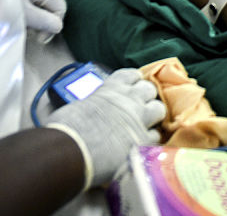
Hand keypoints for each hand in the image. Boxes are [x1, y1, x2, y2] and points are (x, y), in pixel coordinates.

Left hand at [17, 0, 65, 41]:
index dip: (53, 24)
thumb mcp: (22, 13)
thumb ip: (43, 20)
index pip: (59, 6)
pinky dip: (28, 18)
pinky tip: (17, 24)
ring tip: (23, 29)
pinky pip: (31, 7)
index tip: (40, 38)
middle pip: (51, 6)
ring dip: (36, 21)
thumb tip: (58, 27)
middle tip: (34, 35)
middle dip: (46, 22)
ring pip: (41, 8)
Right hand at [44, 68, 164, 188]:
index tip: (131, 87)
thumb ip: (93, 103)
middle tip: (139, 107)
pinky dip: (149, 139)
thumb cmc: (67, 128)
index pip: (131, 75)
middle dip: (146, 97)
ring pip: (159, 110)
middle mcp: (128, 99)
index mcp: (111, 88)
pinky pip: (155, 136)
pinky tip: (140, 143)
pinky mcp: (142, 141)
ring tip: (144, 124)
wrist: (70, 150)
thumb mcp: (79, 105)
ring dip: (153, 115)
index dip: (133, 81)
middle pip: (150, 89)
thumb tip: (91, 110)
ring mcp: (138, 119)